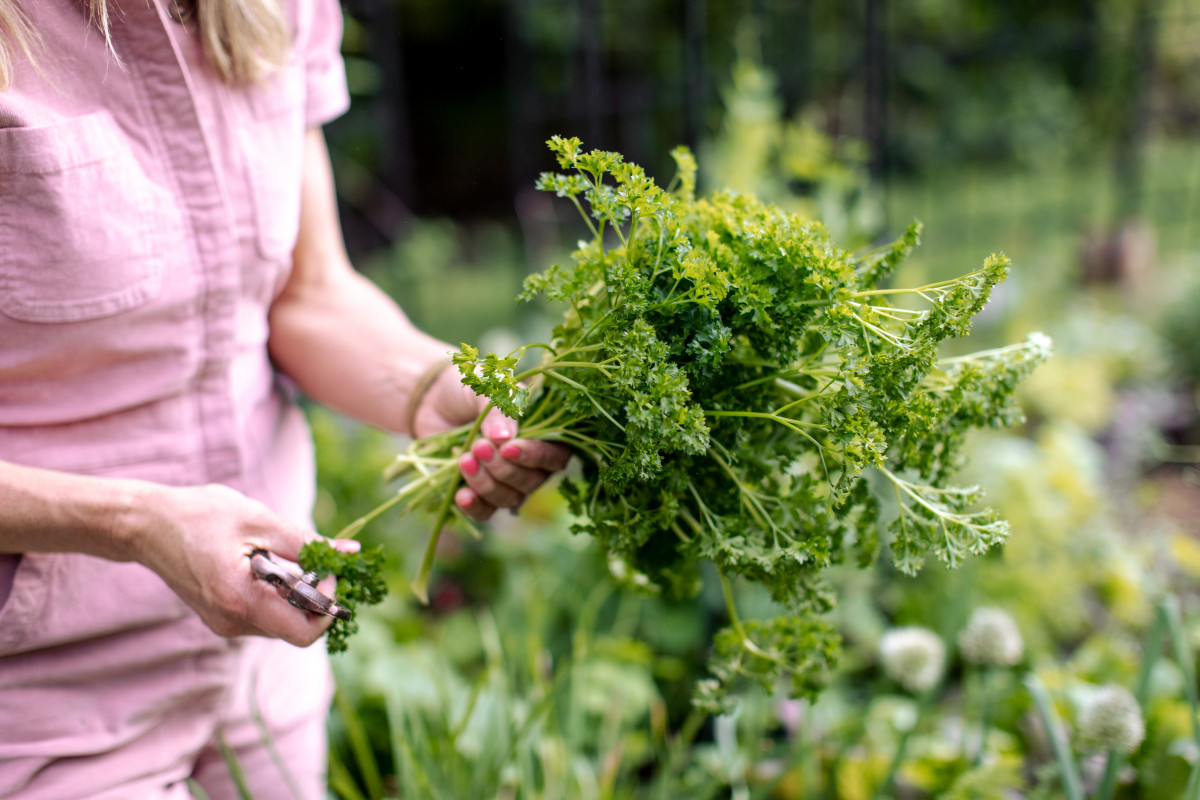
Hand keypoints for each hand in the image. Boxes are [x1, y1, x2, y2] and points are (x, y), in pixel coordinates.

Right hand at [129, 482, 355, 645]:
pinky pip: (263, 615)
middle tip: (315, 560)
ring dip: (296, 594)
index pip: (304, 633)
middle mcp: (231, 621)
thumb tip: (351, 553)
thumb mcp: (260, 521)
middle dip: (315, 598)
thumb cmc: (200, 515)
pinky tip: (267, 563)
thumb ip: (307, 542)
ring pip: (280, 621)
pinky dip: (277, 594)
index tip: (328, 570)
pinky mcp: (220, 616)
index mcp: (240, 600)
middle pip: (295, 628)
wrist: (146, 525)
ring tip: (282, 555)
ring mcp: (223, 623)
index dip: (328, 606)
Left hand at [415, 365, 572, 520]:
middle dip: (503, 468)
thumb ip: (499, 409)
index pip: (554, 455)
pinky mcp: (480, 493)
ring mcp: (506, 481)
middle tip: (478, 447)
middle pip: (531, 482)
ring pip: (509, 498)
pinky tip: (461, 495)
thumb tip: (504, 438)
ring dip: (486, 484)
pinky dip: (474, 507)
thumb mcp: (487, 388)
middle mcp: (531, 463)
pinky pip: (486, 512)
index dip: (535, 456)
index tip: (508, 448)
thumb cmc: (471, 389)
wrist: (433, 400)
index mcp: (544, 434)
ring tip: (464, 459)